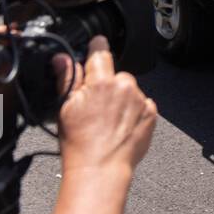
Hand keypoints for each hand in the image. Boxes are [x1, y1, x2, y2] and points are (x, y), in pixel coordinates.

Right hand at [51, 36, 156, 181]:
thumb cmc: (80, 144)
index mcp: (101, 82)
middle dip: (107, 84)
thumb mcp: (65, 108)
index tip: (96, 44)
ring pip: (129, 89)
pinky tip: (120, 125)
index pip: (100, 51)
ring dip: (121, 98)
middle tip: (95, 105)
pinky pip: (142, 104)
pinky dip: (133, 111)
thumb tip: (62, 59)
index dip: (96, 47)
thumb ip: (67, 79)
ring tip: (107, 120)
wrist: (101, 169)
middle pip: (116, 74)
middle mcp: (124, 86)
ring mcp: (139, 100)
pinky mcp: (151, 113)